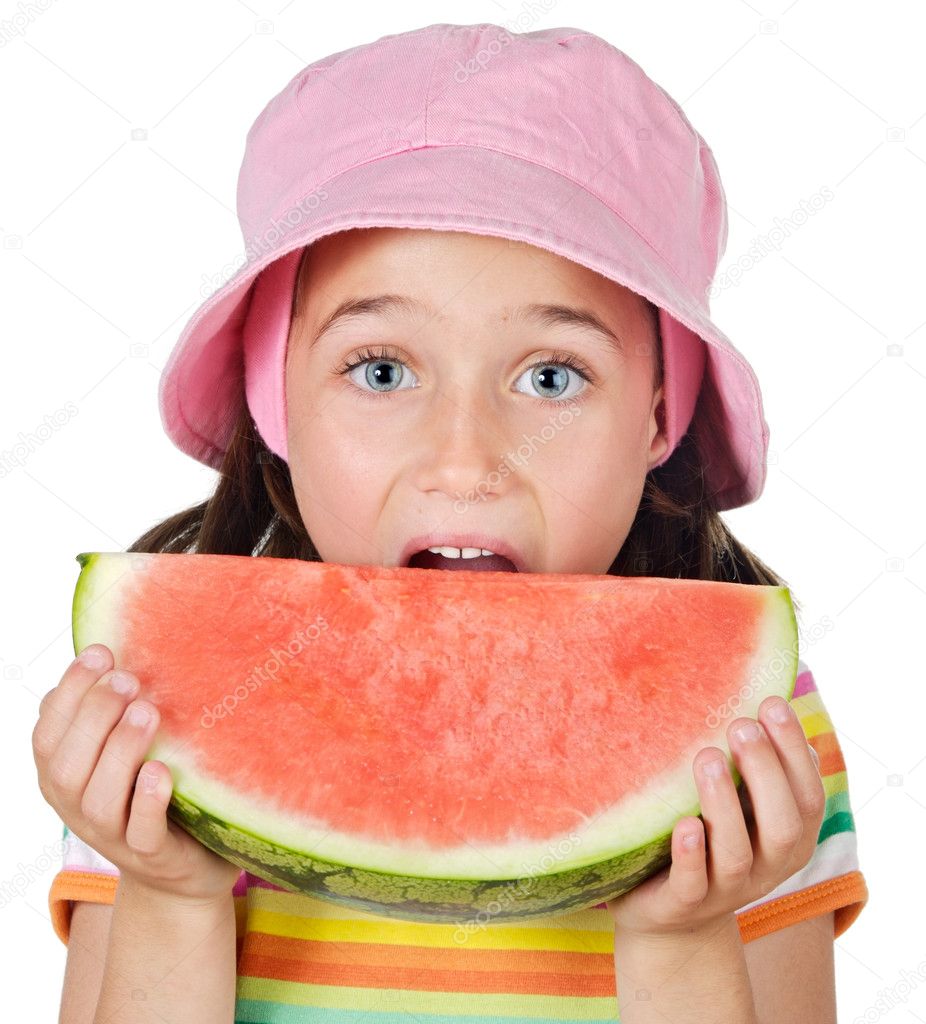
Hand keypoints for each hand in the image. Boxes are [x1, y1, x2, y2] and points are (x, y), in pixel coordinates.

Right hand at [32, 643, 241, 904]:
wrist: (183, 871)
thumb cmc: (149, 794)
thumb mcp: (119, 753)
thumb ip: (106, 715)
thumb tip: (104, 654)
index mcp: (65, 778)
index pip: (48, 734)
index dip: (69, 692)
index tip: (101, 651)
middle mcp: (79, 808)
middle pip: (67, 765)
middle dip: (94, 715)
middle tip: (129, 678)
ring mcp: (113, 836)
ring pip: (99, 799)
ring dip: (120, 750)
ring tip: (147, 711)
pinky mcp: (153, 855)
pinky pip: (142, 833)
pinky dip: (148, 801)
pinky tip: (161, 771)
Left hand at [607, 695, 825, 938]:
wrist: (668, 915)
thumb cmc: (708, 837)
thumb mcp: (740, 804)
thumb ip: (754, 765)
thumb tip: (766, 695)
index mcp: (787, 837)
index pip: (807, 794)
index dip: (794, 751)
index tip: (772, 702)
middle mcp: (765, 866)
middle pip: (783, 825)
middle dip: (765, 772)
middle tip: (740, 725)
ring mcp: (724, 890)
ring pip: (735, 852)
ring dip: (723, 803)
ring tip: (706, 756)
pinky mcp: (681, 904)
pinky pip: (691, 884)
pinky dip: (691, 854)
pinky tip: (684, 824)